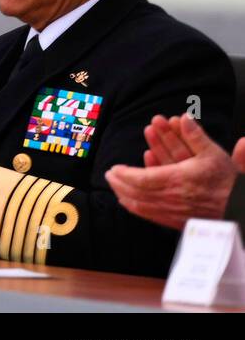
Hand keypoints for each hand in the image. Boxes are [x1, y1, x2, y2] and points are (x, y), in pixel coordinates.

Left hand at [106, 115, 244, 229]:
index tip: (114, 168)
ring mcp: (174, 212)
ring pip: (142, 206)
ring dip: (124, 194)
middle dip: (120, 183)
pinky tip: (128, 202)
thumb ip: (196, 137)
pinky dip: (136, 208)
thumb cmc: (227, 182)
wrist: (241, 209)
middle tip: (108, 175)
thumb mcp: (214, 155)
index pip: (143, 179)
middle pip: (137, 193)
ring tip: (114, 185)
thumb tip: (184, 117)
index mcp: (179, 180)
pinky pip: (151, 216)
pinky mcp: (177, 222)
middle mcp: (173, 198)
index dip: (126, 174)